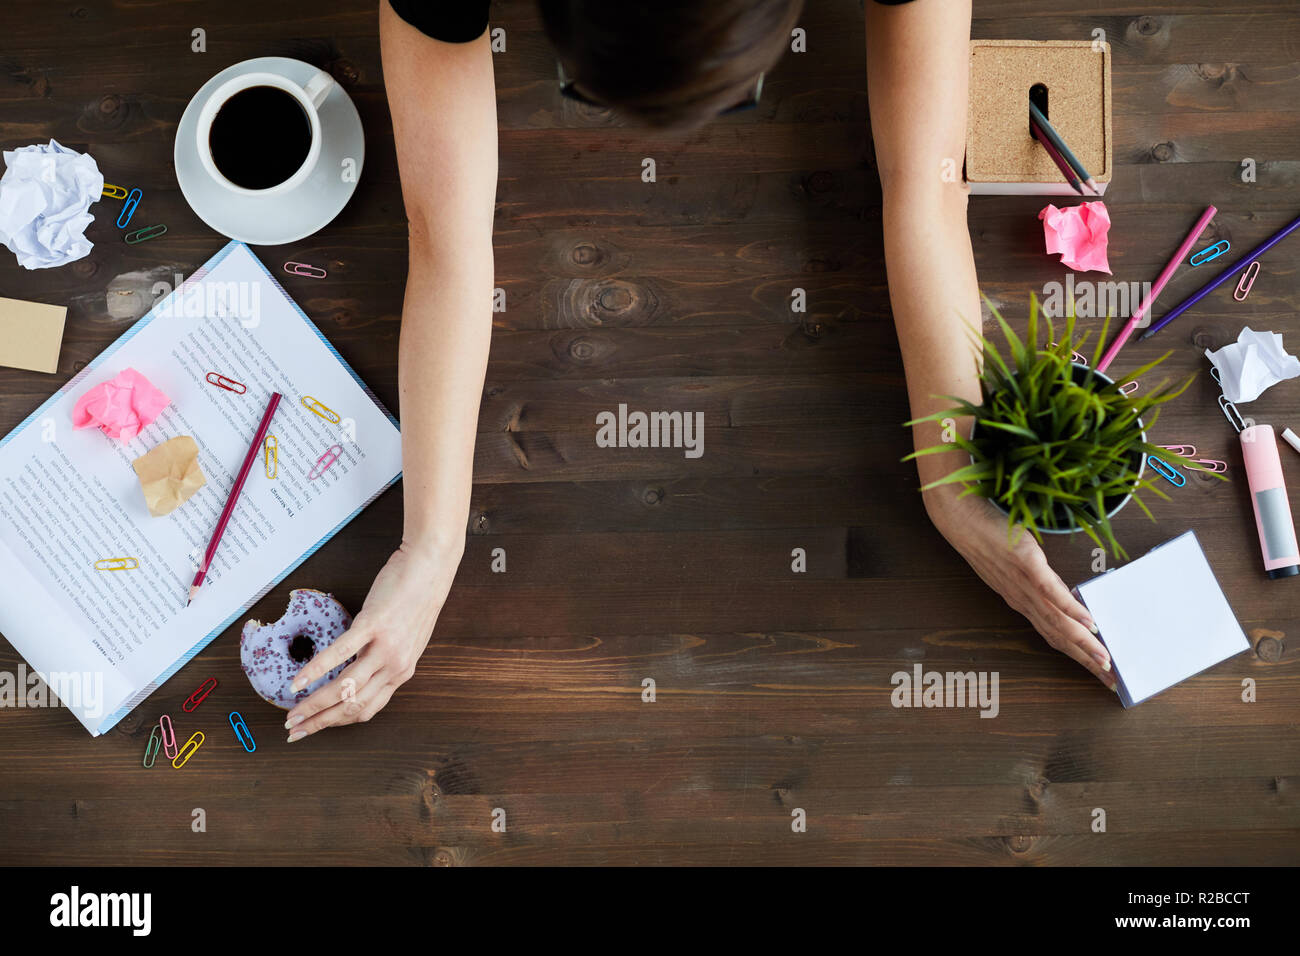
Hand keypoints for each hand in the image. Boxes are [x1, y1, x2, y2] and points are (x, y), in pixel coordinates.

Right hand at [284, 540, 461, 739]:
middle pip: (352, 705)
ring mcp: (385, 647)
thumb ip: (385, 658)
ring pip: (344, 687)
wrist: (430, 567)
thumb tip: (359, 668)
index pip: (366, 709)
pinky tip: (298, 682)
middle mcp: (395, 666)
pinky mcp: (373, 625)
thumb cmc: (416, 599)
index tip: (314, 728)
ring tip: (291, 713)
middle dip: (319, 723)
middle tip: (294, 731)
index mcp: (402, 671)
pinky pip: (340, 654)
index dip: (337, 723)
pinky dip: (315, 671)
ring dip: (313, 705)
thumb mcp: (407, 639)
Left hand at [924, 484, 1117, 691]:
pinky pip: (1051, 591)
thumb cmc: (990, 540)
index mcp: (1022, 601)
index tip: (1102, 674)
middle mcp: (1023, 599)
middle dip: (1087, 660)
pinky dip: (1070, 609)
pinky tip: (1088, 622)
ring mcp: (1023, 583)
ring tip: (1104, 660)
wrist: (961, 520)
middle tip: (1112, 680)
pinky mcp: (1027, 563)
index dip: (1078, 656)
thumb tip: (1067, 595)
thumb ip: (1041, 583)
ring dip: (1082, 643)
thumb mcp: (1018, 567)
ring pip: (1057, 620)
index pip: (1054, 635)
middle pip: (1059, 636)